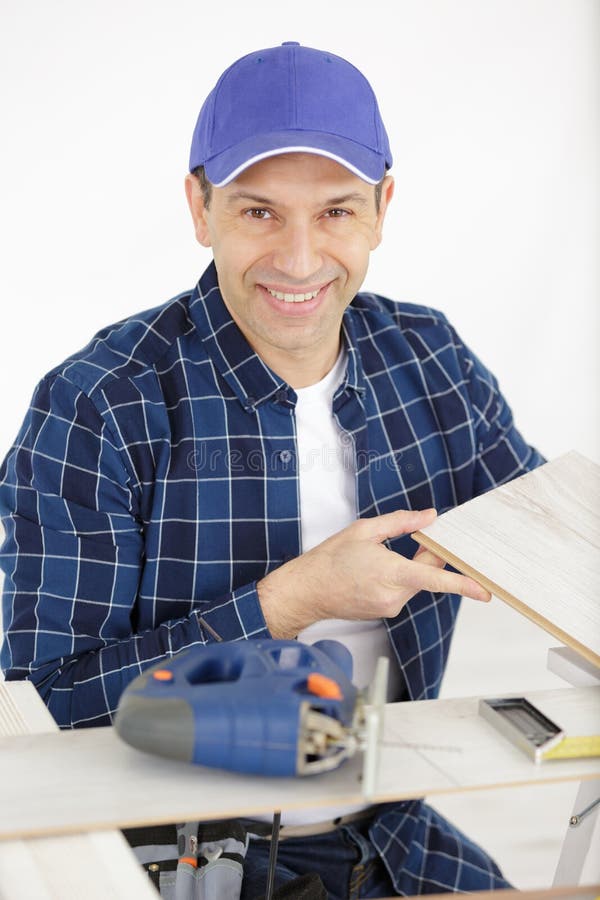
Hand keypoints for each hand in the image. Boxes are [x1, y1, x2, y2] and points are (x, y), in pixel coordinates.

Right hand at [257, 508, 489, 637]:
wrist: (306, 591)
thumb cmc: (329, 560)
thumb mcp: (364, 530)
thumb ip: (401, 523)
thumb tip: (430, 517)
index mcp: (392, 573)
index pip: (436, 579)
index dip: (464, 584)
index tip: (485, 591)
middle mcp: (394, 596)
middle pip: (427, 575)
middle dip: (426, 557)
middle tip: (416, 537)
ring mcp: (389, 607)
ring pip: (414, 583)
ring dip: (408, 568)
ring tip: (376, 557)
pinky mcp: (384, 611)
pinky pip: (401, 591)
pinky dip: (397, 578)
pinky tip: (372, 570)